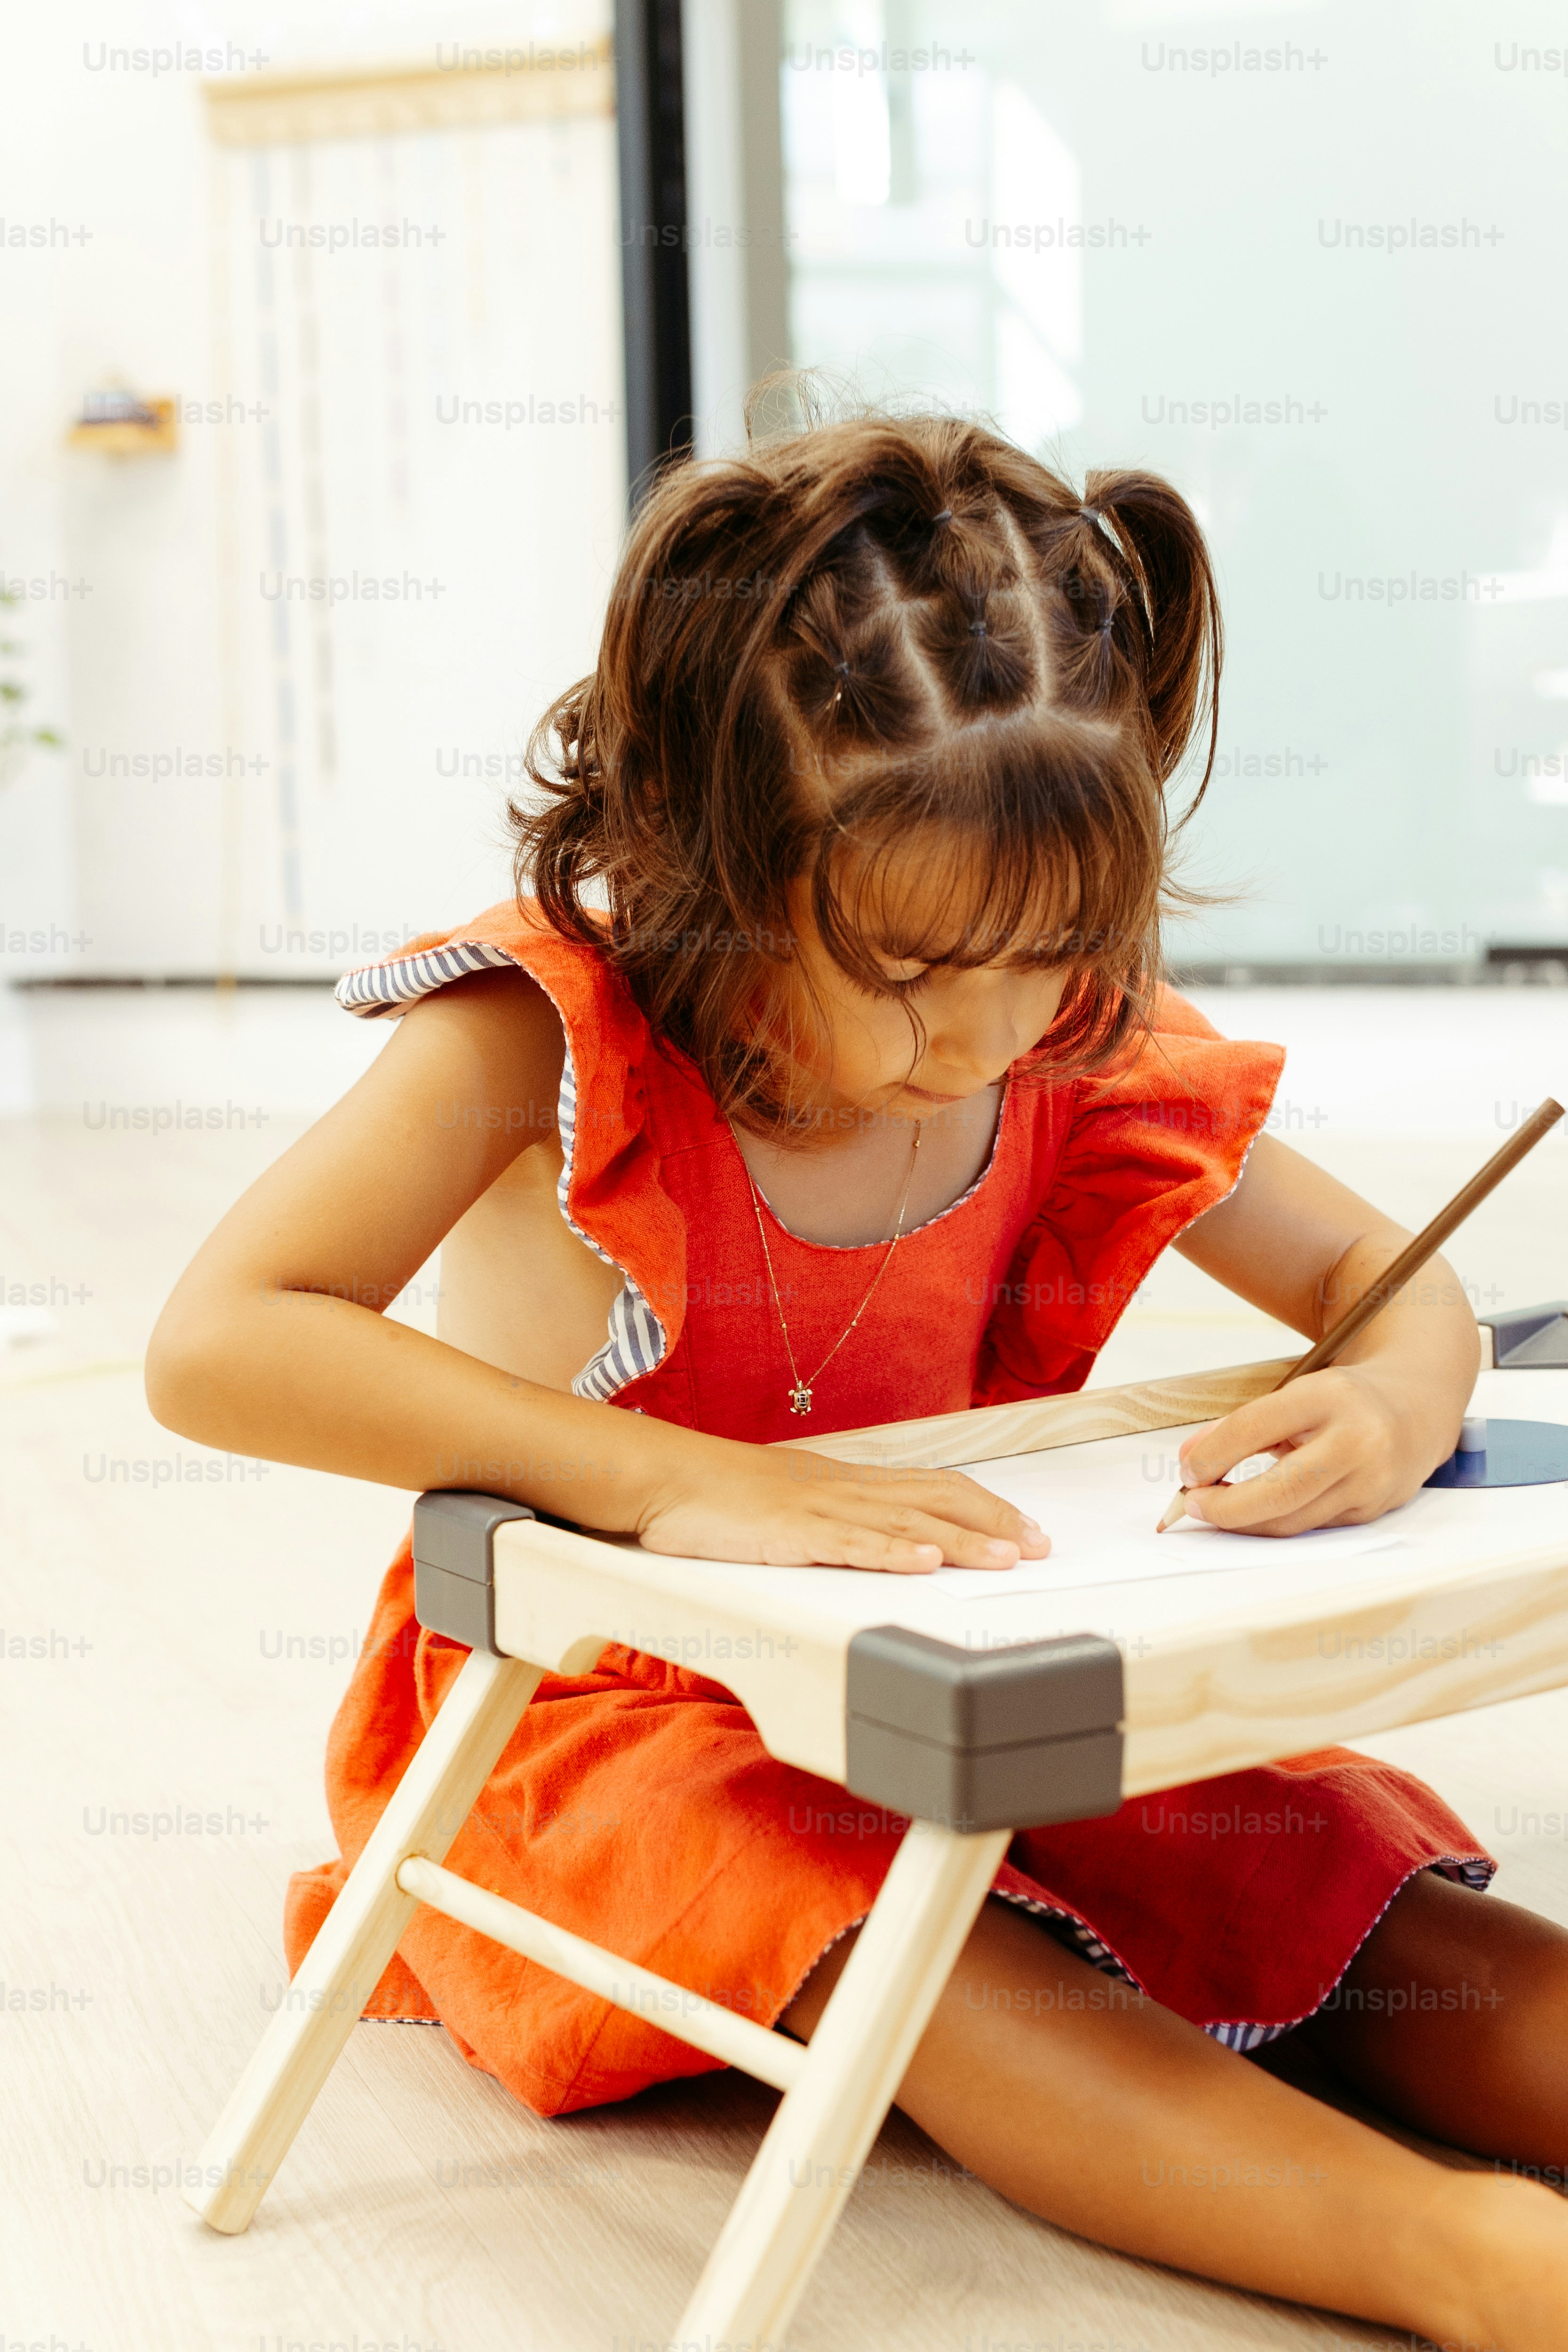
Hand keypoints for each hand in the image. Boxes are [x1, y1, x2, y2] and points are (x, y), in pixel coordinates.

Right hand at [636, 1435, 1050, 1572]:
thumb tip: (875, 1538)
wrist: (662, 1476)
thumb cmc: (718, 1496)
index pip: (932, 1485)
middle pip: (935, 1497)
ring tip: (1005, 1558)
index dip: (984, 1505)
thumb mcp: (789, 1504)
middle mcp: (844, 1488)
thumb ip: (834, 1519)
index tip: (1025, 1528)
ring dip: (960, 1539)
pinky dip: (891, 1551)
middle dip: (993, 1521)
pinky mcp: (790, 1533)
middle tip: (1038, 1546)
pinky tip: (923, 1560)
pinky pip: (849, 1543)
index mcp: (847, 1482)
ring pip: (904, 1520)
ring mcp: (819, 1508)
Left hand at [1175, 1364, 1453, 1536]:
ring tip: (1217, 1511)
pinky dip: (1276, 1524)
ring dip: (1245, 1523)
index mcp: (1328, 1396)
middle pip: (1279, 1489)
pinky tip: (1255, 1515)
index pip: (1254, 1428)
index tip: (1187, 1470)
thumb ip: (1238, 1426)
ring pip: (1294, 1519)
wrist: (1418, 1406)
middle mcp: (1357, 1439)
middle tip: (1193, 1504)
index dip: (1211, 1455)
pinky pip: (1313, 1527)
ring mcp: (1371, 1480)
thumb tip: (1188, 1459)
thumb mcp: (1294, 1395)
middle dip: (1226, 1506)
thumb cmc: (1345, 1400)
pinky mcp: (1374, 1509)